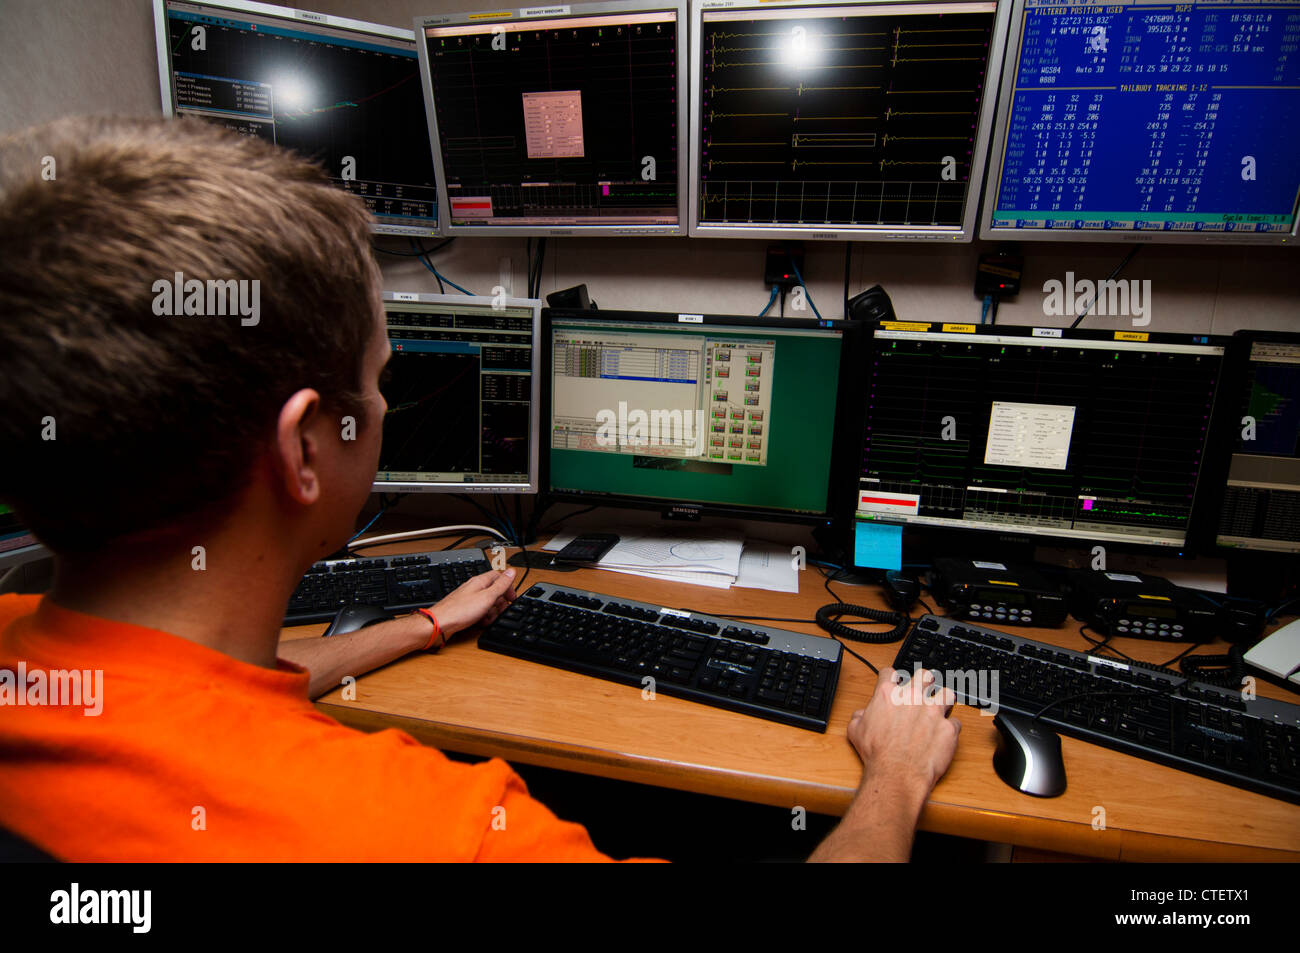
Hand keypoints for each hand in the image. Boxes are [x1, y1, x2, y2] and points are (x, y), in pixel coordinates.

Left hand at [430, 569, 516, 638]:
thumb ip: (501, 584)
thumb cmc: (460, 610)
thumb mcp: (487, 597)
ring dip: (491, 612)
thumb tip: (512, 571)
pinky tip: (480, 622)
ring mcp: (469, 599)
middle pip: (494, 592)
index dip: (508, 587)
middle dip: (499, 603)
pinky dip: (483, 617)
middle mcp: (474, 588)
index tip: (511, 598)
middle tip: (498, 611)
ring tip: (487, 618)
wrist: (440, 623)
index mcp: (480, 581)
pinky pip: (480, 611)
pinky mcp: (466, 609)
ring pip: (487, 603)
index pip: (499, 577)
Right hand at [846, 666, 960, 800]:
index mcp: (888, 694)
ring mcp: (933, 711)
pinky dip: (951, 728)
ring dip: (943, 700)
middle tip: (924, 690)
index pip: (890, 673)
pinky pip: (956, 722)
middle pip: (924, 675)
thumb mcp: (855, 731)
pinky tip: (945, 734)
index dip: (891, 677)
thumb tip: (861, 714)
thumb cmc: (877, 754)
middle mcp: (912, 697)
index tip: (894, 682)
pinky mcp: (948, 728)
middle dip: (925, 681)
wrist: (896, 773)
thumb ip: (859, 716)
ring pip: (947, 693)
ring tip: (940, 709)